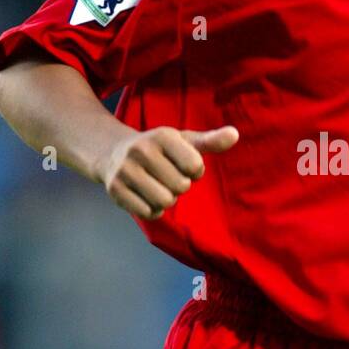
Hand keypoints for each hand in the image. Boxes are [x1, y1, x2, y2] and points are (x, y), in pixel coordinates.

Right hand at [99, 125, 238, 220]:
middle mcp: (141, 150)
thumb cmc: (159, 149)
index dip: (194, 170)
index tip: (182, 163)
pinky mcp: (115, 190)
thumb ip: (211, 141)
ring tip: (158, 186)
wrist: (113, 153)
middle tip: (167, 176)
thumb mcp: (184, 141)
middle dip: (180, 186)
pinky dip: (153, 210)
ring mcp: (126, 170)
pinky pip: (148, 213)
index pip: (195, 166)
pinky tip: (146, 196)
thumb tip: (235, 134)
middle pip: (181, 186)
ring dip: (167, 199)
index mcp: (162, 135)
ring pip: (165, 201)